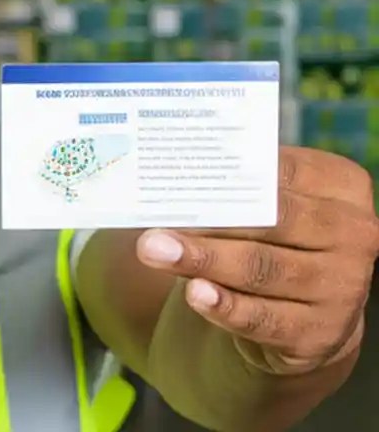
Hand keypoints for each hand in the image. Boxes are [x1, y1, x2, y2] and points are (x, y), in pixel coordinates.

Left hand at [136, 146, 378, 374]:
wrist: (300, 312)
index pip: (280, 175)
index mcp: (342, 187)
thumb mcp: (268, 208)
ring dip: (203, 261)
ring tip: (155, 251)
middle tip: (154, 224)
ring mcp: (343, 287)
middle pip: (271, 223)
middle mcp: (353, 234)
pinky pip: (264, 318)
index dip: (226, 177)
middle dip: (209, 222)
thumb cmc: (274, 241)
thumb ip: (236, 190)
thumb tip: (171, 179)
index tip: (180, 176)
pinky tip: (195, 294)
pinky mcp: (320, 332)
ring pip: (262, 269)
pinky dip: (226, 306)